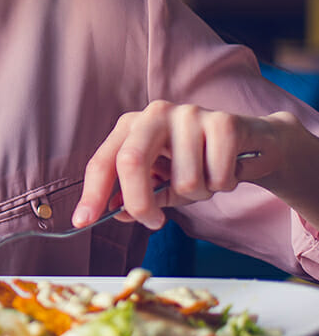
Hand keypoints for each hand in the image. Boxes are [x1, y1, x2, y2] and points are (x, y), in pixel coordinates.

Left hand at [74, 100, 286, 230]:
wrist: (254, 144)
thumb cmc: (199, 163)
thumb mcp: (162, 181)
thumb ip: (137, 195)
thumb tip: (116, 212)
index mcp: (131, 126)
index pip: (103, 161)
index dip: (91, 193)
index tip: (82, 221)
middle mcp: (154, 114)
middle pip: (131, 162)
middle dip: (139, 201)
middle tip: (153, 222)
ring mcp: (189, 114)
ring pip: (184, 180)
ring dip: (199, 194)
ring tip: (207, 179)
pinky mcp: (223, 123)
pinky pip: (217, 176)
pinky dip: (224, 185)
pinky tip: (228, 170)